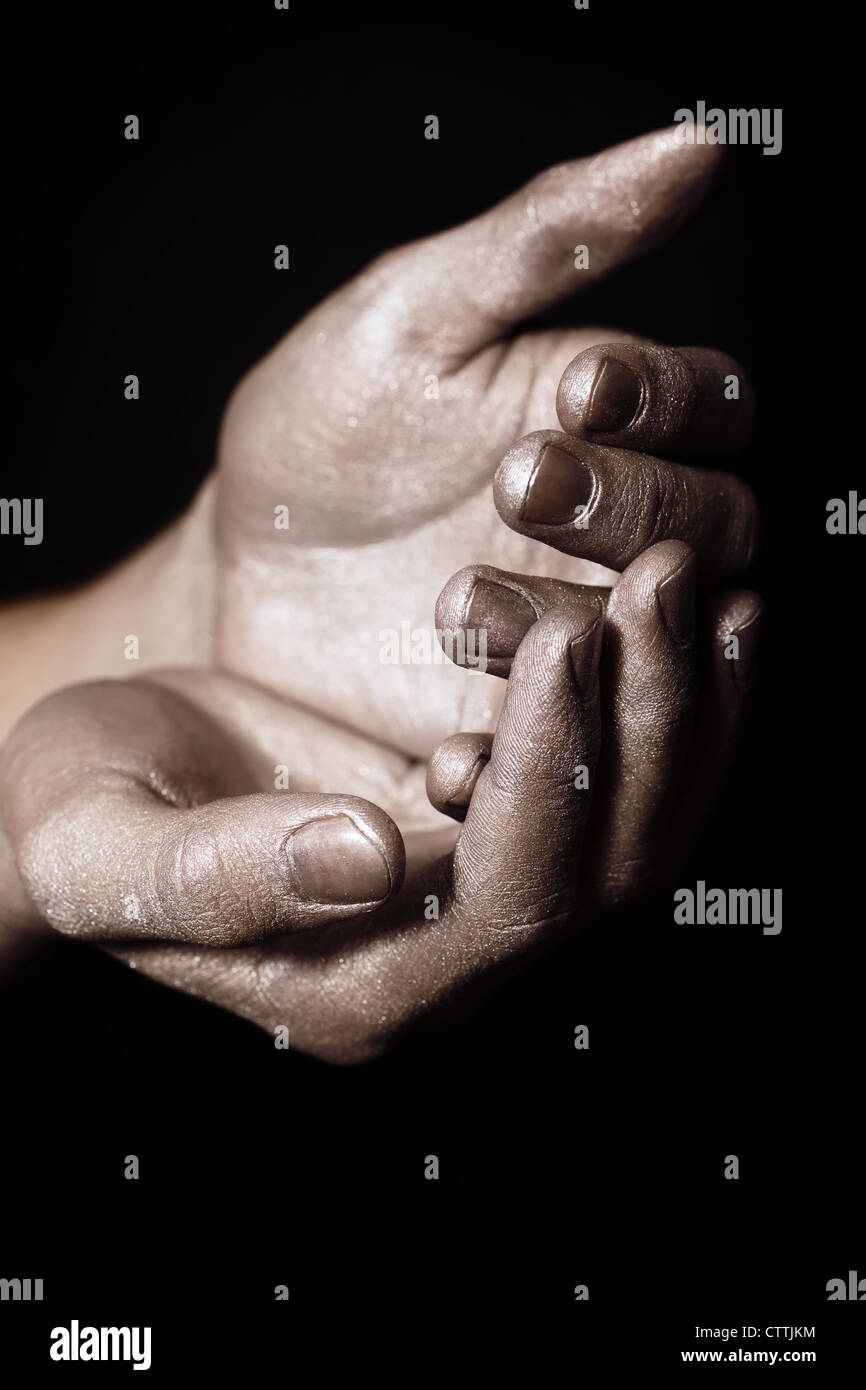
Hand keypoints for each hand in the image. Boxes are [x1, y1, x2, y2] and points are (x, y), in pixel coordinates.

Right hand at [0, 534, 761, 1061]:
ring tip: (693, 585)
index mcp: (358, 988)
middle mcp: (440, 959)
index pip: (506, 905)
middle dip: (642, 725)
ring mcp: (469, 895)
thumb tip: (370, 854)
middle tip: (663, 581)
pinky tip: (667, 614)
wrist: (83, 791)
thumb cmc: (73, 821)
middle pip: (598, 870)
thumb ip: (223, 873)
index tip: (560, 641)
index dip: (549, 777)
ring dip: (668, 707)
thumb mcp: (103, 847)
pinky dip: (641, 700)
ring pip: (621, 825)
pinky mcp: (474, 825)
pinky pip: (592, 777)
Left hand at [212, 125, 758, 756]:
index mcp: (617, 423)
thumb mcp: (416, 317)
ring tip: (458, 604)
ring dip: (577, 619)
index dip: (663, 398)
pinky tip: (456, 730)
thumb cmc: (325, 433)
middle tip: (517, 483)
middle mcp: (625, 529)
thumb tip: (694, 148)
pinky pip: (579, 743)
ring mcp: (590, 628)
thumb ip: (548, 239)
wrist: (240, 571)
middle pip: (710, 522)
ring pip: (655, 639)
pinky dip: (531, 736)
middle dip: (625, 503)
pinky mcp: (540, 721)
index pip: (709, 404)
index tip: (576, 390)